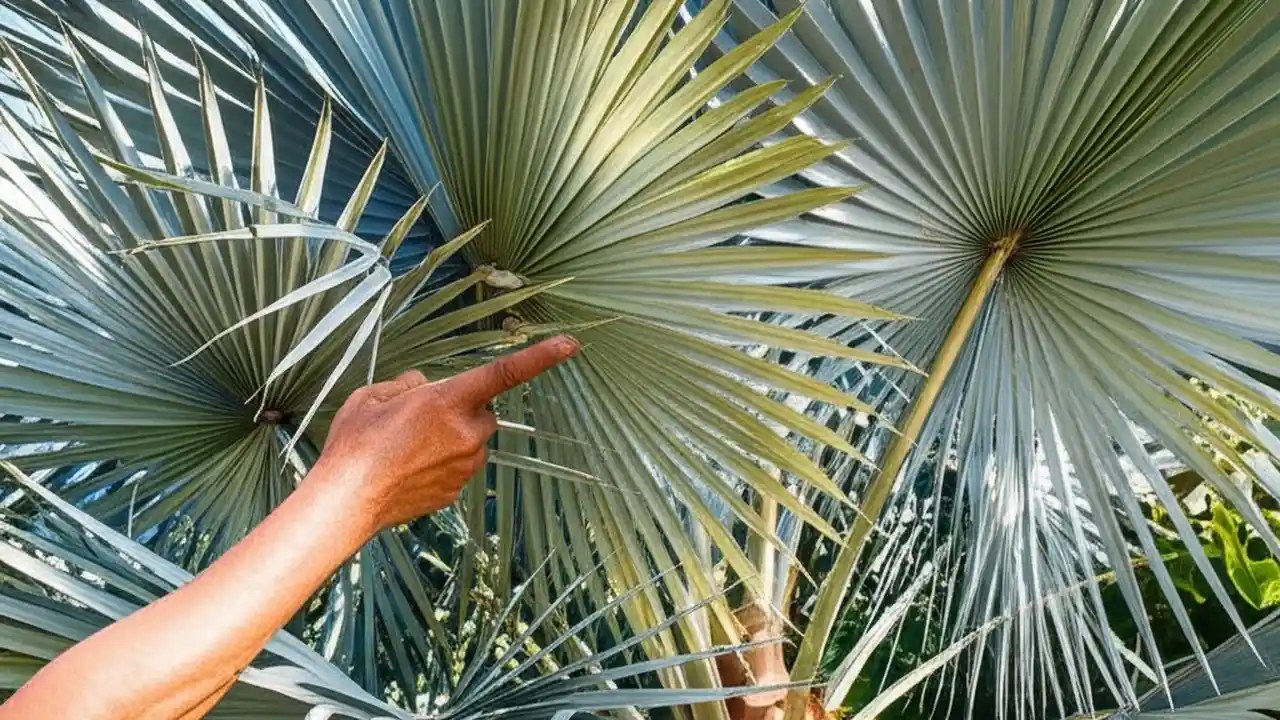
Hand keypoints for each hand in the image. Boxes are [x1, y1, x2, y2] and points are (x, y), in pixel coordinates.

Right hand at [315, 335, 579, 531]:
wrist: (346, 501)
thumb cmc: (354, 444)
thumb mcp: (373, 396)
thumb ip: (407, 384)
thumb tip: (424, 386)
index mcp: (448, 401)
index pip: (504, 373)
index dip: (541, 357)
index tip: (570, 345)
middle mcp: (466, 432)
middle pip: (483, 411)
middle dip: (462, 410)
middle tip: (419, 419)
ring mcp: (466, 465)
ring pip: (471, 441)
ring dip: (451, 438)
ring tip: (406, 447)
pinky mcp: (458, 489)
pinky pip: (458, 466)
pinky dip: (441, 464)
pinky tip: (409, 469)